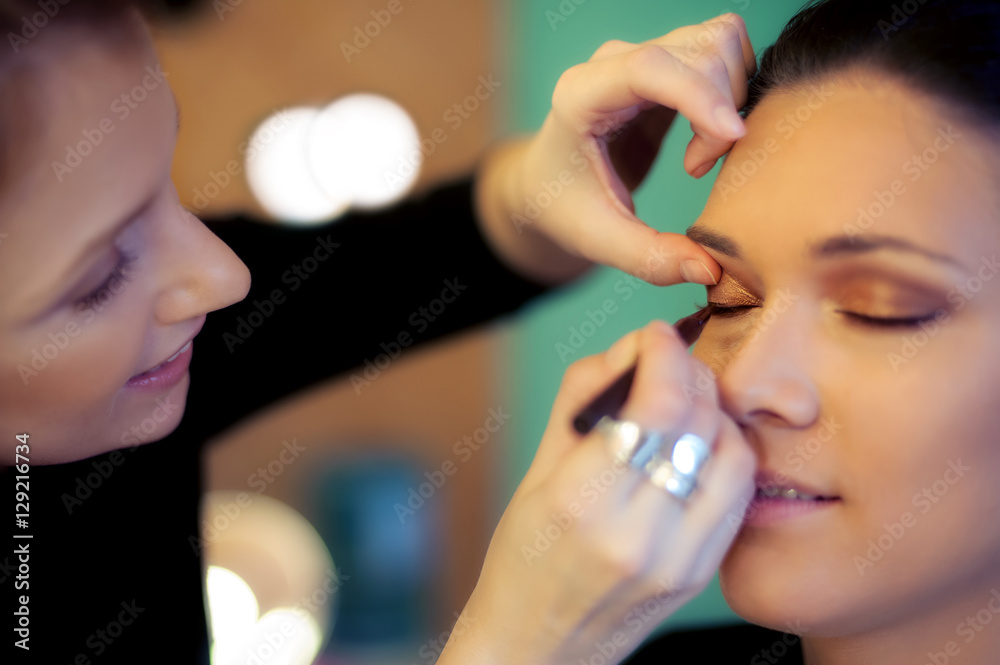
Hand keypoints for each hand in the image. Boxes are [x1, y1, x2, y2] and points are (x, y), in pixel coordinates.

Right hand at [438, 322, 755, 664]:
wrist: (538, 649)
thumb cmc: (523, 560)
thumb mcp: (535, 473)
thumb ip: (583, 400)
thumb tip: (631, 348)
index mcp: (581, 502)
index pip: (655, 403)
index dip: (663, 352)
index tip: (654, 335)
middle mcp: (638, 533)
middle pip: (699, 419)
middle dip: (690, 371)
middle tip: (670, 360)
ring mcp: (678, 559)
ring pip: (733, 452)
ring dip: (715, 411)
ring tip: (685, 403)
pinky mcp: (701, 574)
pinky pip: (738, 493)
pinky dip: (727, 453)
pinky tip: (699, 446)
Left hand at [476, 13, 756, 285]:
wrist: (550, 187)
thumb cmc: (567, 209)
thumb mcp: (598, 240)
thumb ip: (649, 259)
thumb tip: (709, 270)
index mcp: (581, 96)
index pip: (649, 69)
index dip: (700, 96)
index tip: (733, 137)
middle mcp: (611, 64)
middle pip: (698, 52)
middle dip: (721, 109)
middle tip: (700, 168)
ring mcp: (641, 56)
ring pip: (717, 43)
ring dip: (732, 96)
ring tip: (703, 152)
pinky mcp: (668, 64)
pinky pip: (722, 50)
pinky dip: (735, 86)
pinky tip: (711, 132)